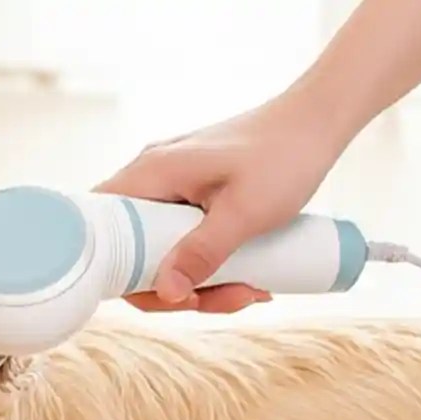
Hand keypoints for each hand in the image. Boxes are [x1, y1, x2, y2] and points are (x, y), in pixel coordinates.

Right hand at [95, 91, 349, 312]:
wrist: (318, 119)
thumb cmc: (286, 154)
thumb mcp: (246, 212)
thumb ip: (203, 252)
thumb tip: (165, 293)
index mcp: (152, 173)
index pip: (102, 230)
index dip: (121, 274)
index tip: (170, 293)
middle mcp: (151, 176)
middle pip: (132, 250)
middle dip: (175, 286)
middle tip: (222, 298)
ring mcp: (171, 184)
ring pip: (161, 249)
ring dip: (199, 280)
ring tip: (249, 289)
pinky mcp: (190, 191)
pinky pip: (181, 237)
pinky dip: (207, 262)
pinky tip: (245, 274)